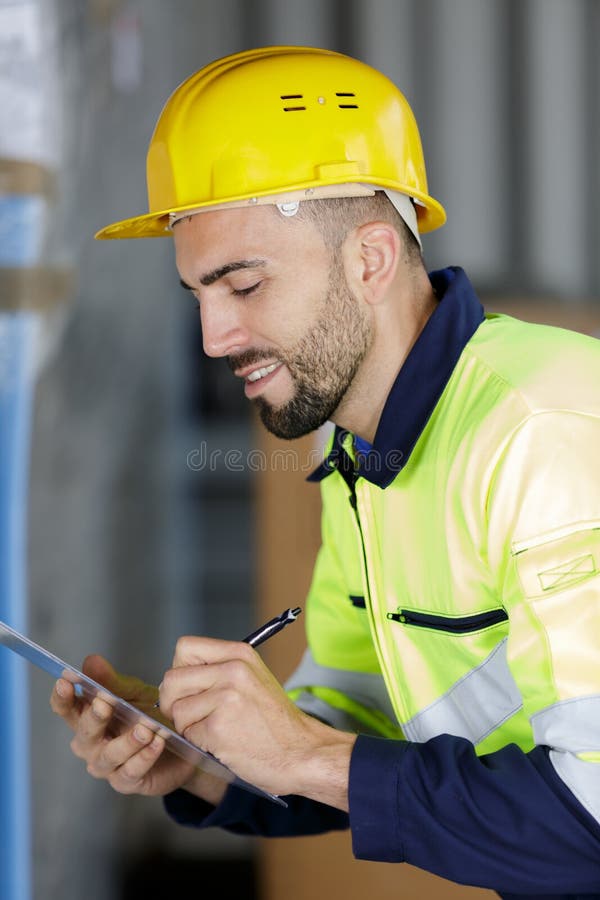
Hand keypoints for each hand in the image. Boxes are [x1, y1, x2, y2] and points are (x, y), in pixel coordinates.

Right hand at [50, 654, 223, 801]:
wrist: (181, 742)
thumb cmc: (148, 713)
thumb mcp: (132, 693)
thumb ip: (111, 681)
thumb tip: (90, 661)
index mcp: (86, 718)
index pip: (66, 709)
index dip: (62, 696)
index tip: (65, 681)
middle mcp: (91, 745)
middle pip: (84, 733)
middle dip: (94, 717)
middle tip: (104, 702)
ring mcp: (107, 766)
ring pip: (109, 755)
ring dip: (127, 741)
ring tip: (145, 728)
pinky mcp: (128, 782)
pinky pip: (132, 771)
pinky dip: (145, 757)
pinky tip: (157, 743)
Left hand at [158, 637, 355, 806]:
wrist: (303, 752)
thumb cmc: (275, 722)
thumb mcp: (253, 679)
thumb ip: (218, 671)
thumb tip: (175, 679)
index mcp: (240, 653)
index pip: (185, 647)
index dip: (180, 670)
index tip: (191, 688)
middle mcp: (233, 670)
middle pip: (172, 678)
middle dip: (173, 702)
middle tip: (192, 716)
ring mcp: (226, 698)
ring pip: (176, 709)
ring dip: (187, 726)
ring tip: (214, 730)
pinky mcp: (219, 728)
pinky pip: (187, 734)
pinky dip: (199, 743)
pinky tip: (222, 743)